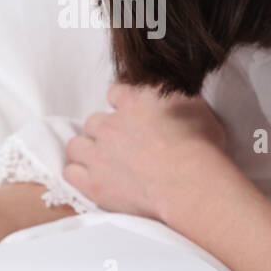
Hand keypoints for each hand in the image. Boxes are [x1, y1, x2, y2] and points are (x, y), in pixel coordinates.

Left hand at [63, 82, 227, 219]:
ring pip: (76, 145)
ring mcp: (99, 155)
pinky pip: (70, 173)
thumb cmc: (201, 147)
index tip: (130, 115)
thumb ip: (173, 94)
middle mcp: (111, 125)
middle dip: (105, 131)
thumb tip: (160, 87)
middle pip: (93, 122)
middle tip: (121, 146)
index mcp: (134, 102)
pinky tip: (93, 179)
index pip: (115, 92)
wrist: (190, 183)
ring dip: (87, 151)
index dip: (121, 104)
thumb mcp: (195, 107)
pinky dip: (79, 174)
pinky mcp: (93, 183)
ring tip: (103, 163)